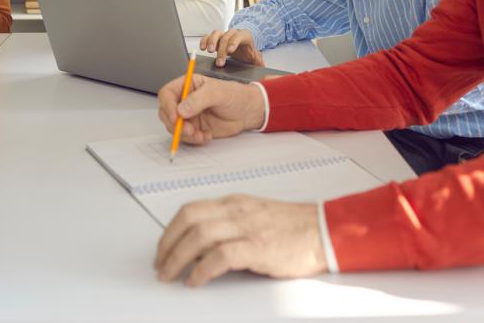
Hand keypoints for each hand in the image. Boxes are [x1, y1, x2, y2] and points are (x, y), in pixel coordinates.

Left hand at [154, 195, 326, 285]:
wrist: (323, 230)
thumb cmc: (291, 227)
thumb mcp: (253, 217)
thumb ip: (227, 225)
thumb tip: (198, 245)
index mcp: (233, 203)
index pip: (190, 210)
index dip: (169, 230)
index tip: (162, 249)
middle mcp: (236, 211)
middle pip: (188, 220)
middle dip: (167, 244)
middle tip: (160, 265)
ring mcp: (247, 228)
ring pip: (199, 236)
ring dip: (177, 257)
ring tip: (170, 274)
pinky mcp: (258, 247)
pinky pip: (220, 256)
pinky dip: (202, 269)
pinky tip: (195, 280)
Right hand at [157, 74, 264, 144]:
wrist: (248, 112)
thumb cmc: (235, 96)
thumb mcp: (218, 92)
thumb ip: (198, 99)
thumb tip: (181, 110)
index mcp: (188, 85)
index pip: (167, 94)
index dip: (168, 106)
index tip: (176, 117)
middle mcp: (185, 100)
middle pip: (166, 112)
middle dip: (175, 124)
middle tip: (188, 130)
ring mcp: (189, 115)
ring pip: (174, 127)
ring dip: (184, 134)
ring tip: (200, 134)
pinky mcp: (194, 128)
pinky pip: (185, 137)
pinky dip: (193, 140)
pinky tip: (206, 136)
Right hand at [200, 29, 263, 67]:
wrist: (243, 46)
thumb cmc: (248, 50)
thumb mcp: (254, 55)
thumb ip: (258, 59)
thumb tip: (261, 65)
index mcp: (244, 36)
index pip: (239, 36)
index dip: (234, 42)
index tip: (230, 51)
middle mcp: (233, 33)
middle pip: (226, 37)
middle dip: (221, 50)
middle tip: (220, 62)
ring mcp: (223, 34)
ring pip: (216, 33)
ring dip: (212, 42)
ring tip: (209, 51)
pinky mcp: (215, 38)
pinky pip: (208, 36)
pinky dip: (204, 40)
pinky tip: (202, 48)